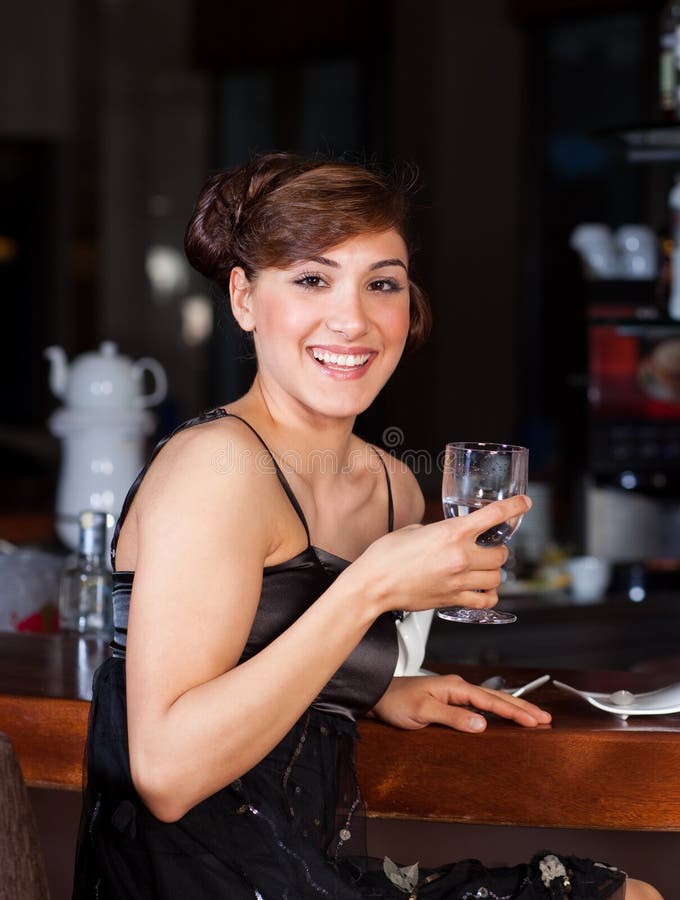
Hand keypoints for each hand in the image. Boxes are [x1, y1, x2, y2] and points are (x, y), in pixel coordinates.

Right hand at [349, 494, 531, 616]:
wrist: (373, 585)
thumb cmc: (385, 556)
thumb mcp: (414, 530)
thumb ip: (438, 530)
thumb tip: (448, 534)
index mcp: (451, 532)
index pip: (494, 515)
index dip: (515, 507)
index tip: (524, 503)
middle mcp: (460, 556)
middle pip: (500, 553)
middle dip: (497, 549)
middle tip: (488, 548)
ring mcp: (459, 580)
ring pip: (497, 577)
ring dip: (494, 571)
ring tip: (483, 568)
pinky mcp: (453, 599)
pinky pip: (485, 600)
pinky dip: (489, 595)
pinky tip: (483, 589)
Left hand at [371, 673, 551, 732]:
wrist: (378, 695)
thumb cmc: (396, 701)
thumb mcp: (423, 712)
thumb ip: (452, 717)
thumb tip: (481, 723)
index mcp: (454, 687)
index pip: (491, 701)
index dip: (515, 712)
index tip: (535, 720)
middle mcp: (457, 687)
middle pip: (496, 697)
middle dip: (522, 708)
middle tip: (545, 718)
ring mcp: (454, 693)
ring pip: (490, 700)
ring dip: (512, 708)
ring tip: (533, 717)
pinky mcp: (449, 700)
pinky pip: (480, 704)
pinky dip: (496, 710)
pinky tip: (503, 716)